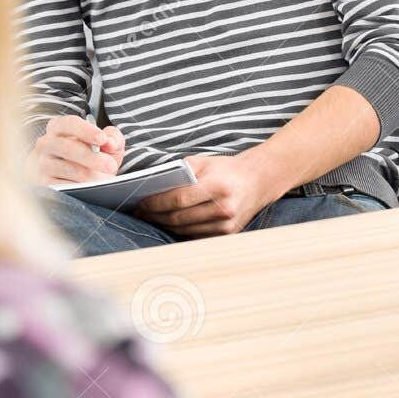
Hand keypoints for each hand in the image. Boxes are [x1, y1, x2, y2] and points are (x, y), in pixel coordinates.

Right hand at [26, 116, 125, 186]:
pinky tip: (90, 189)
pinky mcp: (44, 183)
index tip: (102, 139)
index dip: (87, 131)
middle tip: (111, 166)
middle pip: (67, 147)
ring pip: (67, 169)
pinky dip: (80, 188)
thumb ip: (112, 137)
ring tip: (105, 180)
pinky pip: (63, 186)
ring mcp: (43, 164)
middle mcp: (46, 143)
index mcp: (58, 127)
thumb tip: (110, 143)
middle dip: (92, 157)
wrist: (78, 179)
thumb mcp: (105, 143)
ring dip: (89, 175)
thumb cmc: (92, 156)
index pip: (70, 124)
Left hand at [137, 151, 271, 238]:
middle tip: (140, 212)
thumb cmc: (227, 169)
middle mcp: (224, 209)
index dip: (156, 203)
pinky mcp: (227, 235)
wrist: (259, 181)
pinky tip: (168, 224)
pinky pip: (196, 235)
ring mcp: (226, 226)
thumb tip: (154, 182)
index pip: (179, 199)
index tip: (140, 203)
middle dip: (155, 216)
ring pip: (185, 230)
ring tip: (150, 218)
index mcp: (218, 187)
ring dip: (164, 225)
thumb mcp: (205, 162)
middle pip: (179, 218)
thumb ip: (181, 170)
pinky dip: (179, 230)